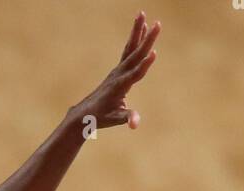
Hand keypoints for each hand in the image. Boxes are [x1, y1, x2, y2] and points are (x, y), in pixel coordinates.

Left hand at [70, 11, 159, 132]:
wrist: (85, 112)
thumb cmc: (101, 117)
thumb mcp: (115, 120)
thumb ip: (127, 118)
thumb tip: (135, 124)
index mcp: (120, 86)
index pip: (135, 73)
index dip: (145, 65)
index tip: (154, 52)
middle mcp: (119, 74)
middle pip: (135, 54)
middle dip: (147, 39)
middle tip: (158, 24)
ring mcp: (118, 70)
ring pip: (130, 47)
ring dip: (138, 31)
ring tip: (144, 14)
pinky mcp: (118, 69)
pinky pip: (128, 50)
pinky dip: (135, 38)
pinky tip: (141, 27)